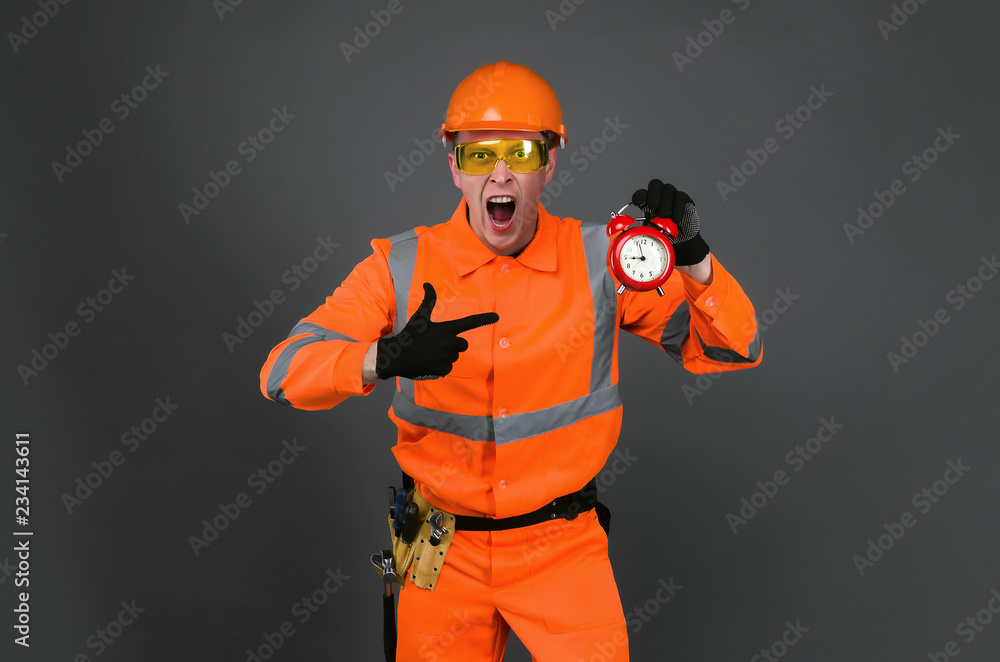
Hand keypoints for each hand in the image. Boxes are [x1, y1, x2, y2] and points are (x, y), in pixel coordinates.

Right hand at [375, 283, 498, 379]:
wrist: (397, 356)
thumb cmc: (410, 335)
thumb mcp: (420, 317)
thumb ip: (428, 301)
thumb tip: (427, 284)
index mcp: (445, 328)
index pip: (468, 322)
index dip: (484, 319)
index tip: (497, 316)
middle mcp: (448, 342)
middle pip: (463, 344)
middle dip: (453, 345)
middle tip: (436, 345)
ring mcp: (446, 356)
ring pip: (455, 356)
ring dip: (446, 356)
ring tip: (430, 354)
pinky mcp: (443, 369)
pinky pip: (449, 368)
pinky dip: (441, 367)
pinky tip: (429, 363)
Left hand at [631, 179, 709, 266]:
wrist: (681, 240)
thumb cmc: (663, 233)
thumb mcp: (650, 231)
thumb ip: (640, 228)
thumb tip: (625, 232)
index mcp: (648, 202)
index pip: (642, 193)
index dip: (639, 196)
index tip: (638, 204)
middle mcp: (660, 195)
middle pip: (655, 183)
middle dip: (653, 195)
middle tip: (652, 208)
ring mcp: (673, 196)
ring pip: (668, 189)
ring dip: (665, 203)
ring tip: (664, 216)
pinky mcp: (684, 200)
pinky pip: (680, 197)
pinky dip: (677, 208)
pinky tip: (675, 219)